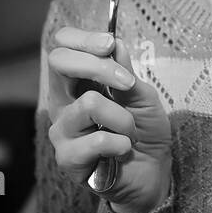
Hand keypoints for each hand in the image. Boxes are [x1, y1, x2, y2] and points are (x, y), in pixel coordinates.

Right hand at [47, 28, 171, 212]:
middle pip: (59, 62)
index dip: (83, 39)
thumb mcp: (142, 95)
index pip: (62, 46)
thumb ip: (125, 71)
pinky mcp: (67, 158)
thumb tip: (113, 43)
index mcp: (77, 82)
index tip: (109, 44)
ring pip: (90, 103)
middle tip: (127, 85)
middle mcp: (63, 102)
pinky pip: (96, 140)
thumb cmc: (144, 132)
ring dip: (123, 119)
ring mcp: (62, 129)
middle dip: (100, 67)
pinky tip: (122, 151)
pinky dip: (121, 143)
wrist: (152, 173)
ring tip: (129, 132)